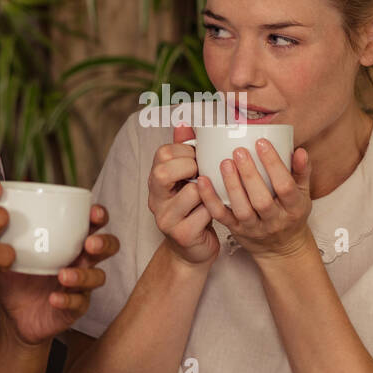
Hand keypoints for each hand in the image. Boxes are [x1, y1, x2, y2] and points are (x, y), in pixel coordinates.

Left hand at [0, 196, 119, 346]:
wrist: (13, 315)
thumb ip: (3, 230)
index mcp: (70, 242)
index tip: (93, 213)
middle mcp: (80, 261)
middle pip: (108, 247)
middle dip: (103, 242)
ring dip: (84, 274)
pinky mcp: (74, 308)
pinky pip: (79, 303)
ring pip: (97, 277)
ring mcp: (80, 286)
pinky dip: (68, 300)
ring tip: (64, 274)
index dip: (99, 216)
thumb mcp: (8, 252)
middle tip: (90, 243)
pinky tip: (54, 298)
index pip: (93, 224)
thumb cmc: (17, 278)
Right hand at [147, 123, 218, 265]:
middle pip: (163, 173)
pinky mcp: (182, 235)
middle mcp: (155, 199)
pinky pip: (205, 213)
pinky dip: (216, 209)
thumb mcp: (187, 179)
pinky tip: (218, 212)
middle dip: (190, 167)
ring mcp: (166, 219)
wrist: (194, 250)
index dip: (185, 151)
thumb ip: (185, 151)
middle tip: (204, 173)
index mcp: (155, 181)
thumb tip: (185, 122)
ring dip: (209, 190)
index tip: (198, 157)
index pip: (163, 154)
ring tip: (213, 194)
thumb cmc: (194, 209)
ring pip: (191, 192)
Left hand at [196, 138, 312, 259]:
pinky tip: (203, 181)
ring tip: (225, 163)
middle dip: (250, 175)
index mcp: (294, 208)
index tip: (262, 143)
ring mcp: (254, 228)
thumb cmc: (291, 215)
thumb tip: (299, 151)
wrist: (282, 248)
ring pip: (242, 209)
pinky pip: (222, 216)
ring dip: (232, 186)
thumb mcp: (303, 195)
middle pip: (262, 200)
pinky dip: (210, 199)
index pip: (285, 186)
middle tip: (239, 151)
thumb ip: (302, 172)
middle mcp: (275, 220)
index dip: (274, 165)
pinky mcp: (236, 231)